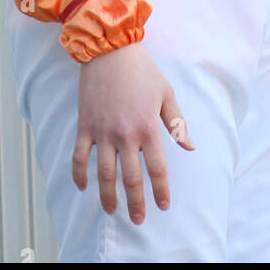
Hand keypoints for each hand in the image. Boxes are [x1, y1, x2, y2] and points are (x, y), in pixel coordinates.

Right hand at [73, 40, 194, 223]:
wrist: (109, 50)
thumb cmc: (142, 70)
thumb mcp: (166, 93)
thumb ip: (177, 122)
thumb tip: (189, 146)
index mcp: (147, 127)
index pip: (156, 168)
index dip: (160, 190)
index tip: (163, 205)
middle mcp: (125, 134)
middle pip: (130, 178)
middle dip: (135, 202)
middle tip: (138, 219)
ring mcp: (103, 132)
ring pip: (105, 174)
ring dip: (108, 196)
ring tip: (112, 211)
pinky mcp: (85, 126)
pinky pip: (80, 157)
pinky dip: (79, 174)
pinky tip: (83, 187)